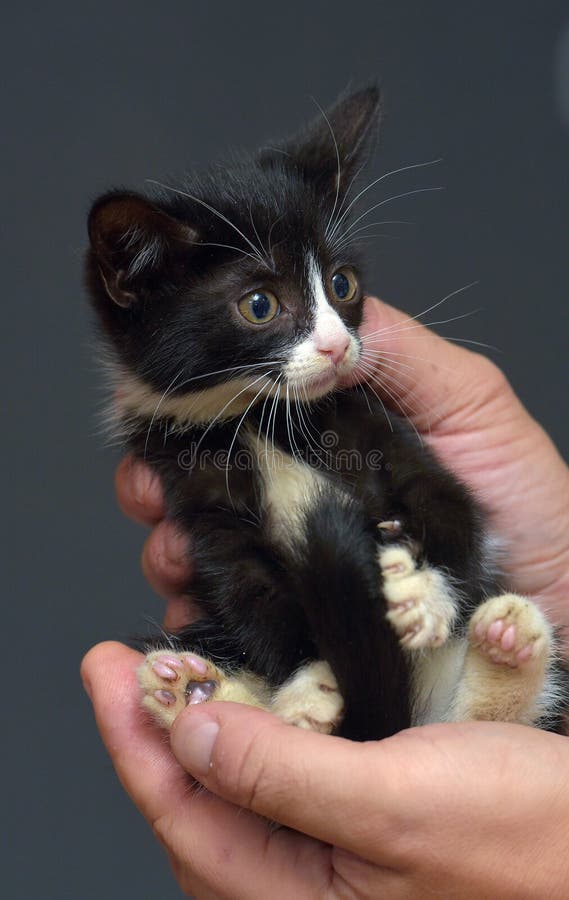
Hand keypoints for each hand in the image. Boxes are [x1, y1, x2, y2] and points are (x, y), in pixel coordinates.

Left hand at [81, 642, 568, 897]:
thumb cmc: (520, 840)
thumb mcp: (395, 804)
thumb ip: (283, 776)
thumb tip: (190, 732)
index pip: (178, 814)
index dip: (131, 736)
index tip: (108, 665)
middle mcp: (300, 884)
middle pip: (191, 804)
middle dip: (151, 728)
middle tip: (131, 660)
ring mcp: (326, 851)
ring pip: (229, 786)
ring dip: (195, 722)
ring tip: (173, 665)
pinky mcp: (352, 815)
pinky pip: (275, 773)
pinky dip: (249, 723)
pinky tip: (246, 688)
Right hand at [116, 295, 568, 624]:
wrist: (563, 616)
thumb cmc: (534, 510)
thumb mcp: (475, 405)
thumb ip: (401, 355)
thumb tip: (323, 324)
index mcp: (339, 438)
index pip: (247, 415)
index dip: (192, 417)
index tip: (155, 428)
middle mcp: (316, 495)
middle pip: (214, 481)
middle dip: (163, 483)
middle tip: (150, 494)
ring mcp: (311, 562)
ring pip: (213, 546)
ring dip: (173, 544)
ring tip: (173, 553)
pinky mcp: (313, 623)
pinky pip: (240, 614)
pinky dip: (204, 609)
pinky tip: (192, 608)